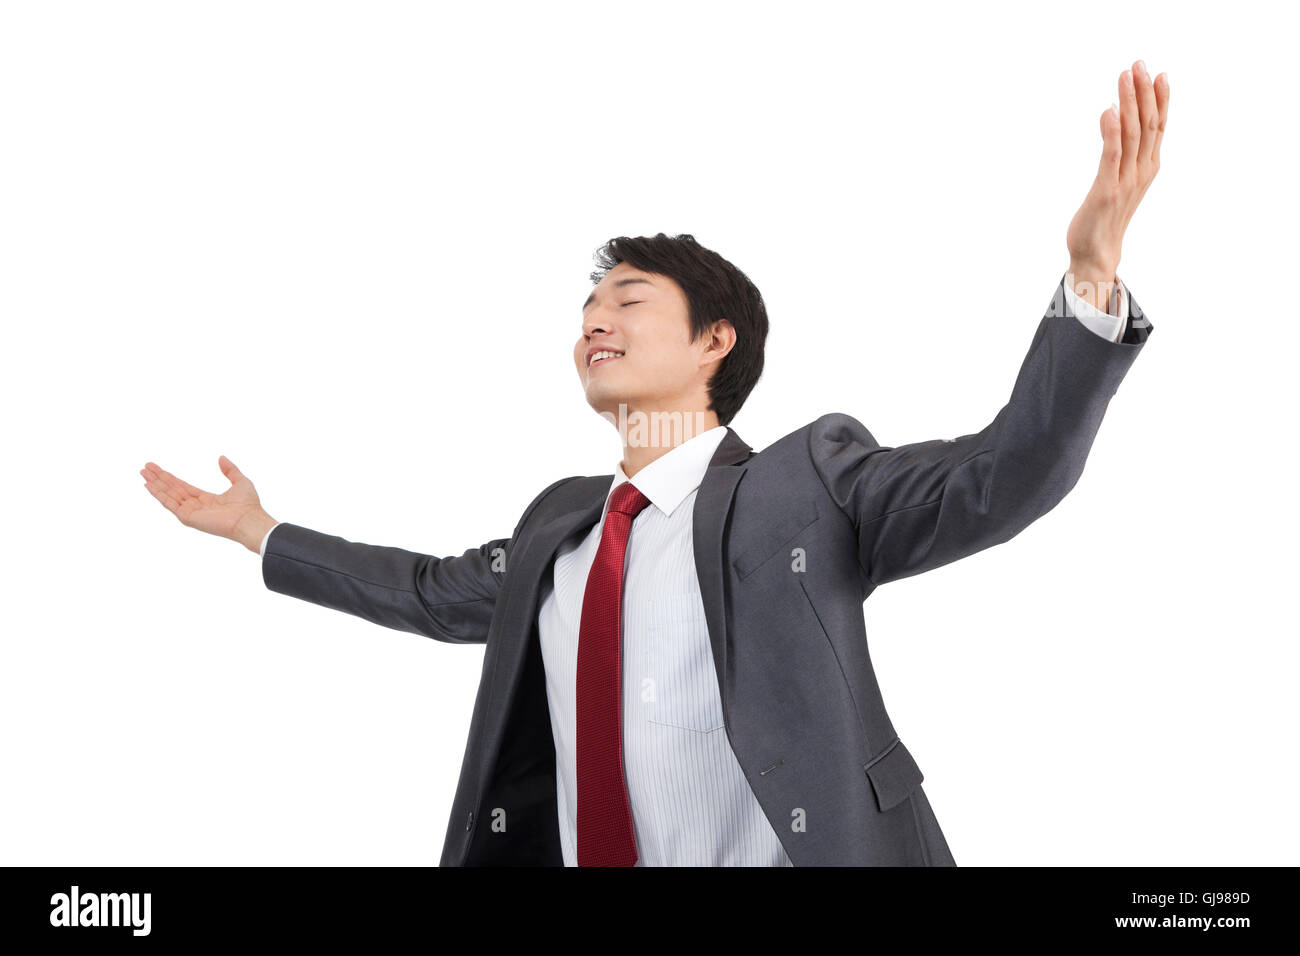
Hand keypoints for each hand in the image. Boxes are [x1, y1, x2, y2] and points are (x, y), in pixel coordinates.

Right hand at [141, 455, 275, 552]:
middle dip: (159, 478)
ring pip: (169, 495)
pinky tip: (149, 486)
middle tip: (145, 467)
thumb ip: (230, 470)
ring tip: (143, 473)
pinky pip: (170, 504)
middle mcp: (196, 506)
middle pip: (172, 489)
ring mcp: (191, 513)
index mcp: (207, 500)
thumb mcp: (240, 481)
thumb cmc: (248, 505)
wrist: (249, 519)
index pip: (183, 487)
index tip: (158, 468)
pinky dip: (158, 495)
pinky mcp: (188, 517)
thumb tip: (221, 457)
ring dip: (155, 484)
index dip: (170, 477)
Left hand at [1066, 59, 1169, 299]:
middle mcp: (1141, 172)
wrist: (1096, 254)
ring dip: (1130, 104)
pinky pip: (1112, 157)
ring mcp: (1126, 181)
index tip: (1158, 73)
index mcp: (1147, 168)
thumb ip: (1124, 157)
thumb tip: (1121, 128)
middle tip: (1139, 65)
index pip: (1159, 127)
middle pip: (1149, 125)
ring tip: (1125, 77)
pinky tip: (1109, 112)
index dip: (1160, 99)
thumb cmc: (1104, 218)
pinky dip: (1112, 133)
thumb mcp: (1120, 182)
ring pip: (1133, 135)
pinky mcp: (1107, 191)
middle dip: (1145, 93)